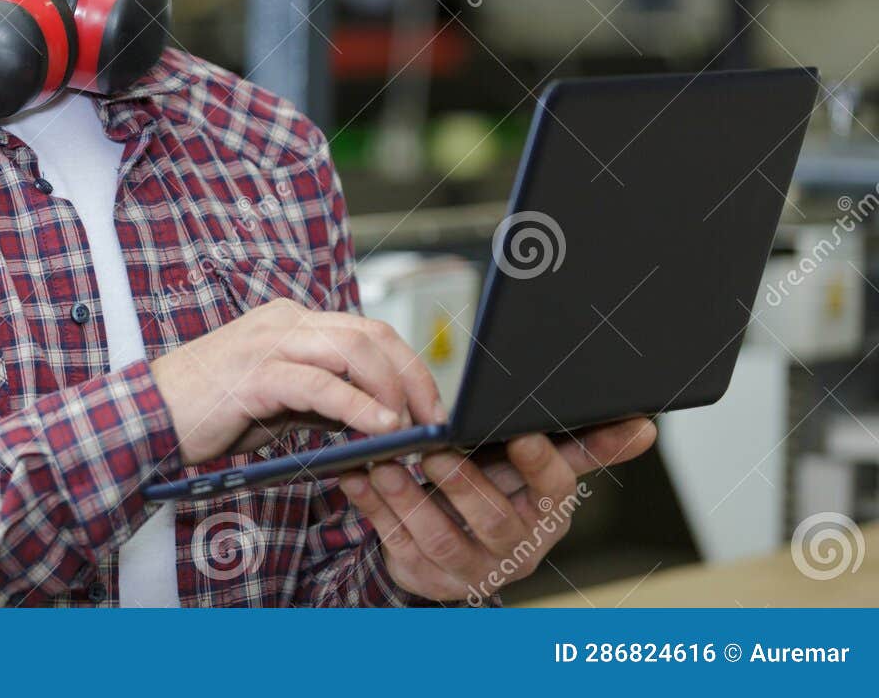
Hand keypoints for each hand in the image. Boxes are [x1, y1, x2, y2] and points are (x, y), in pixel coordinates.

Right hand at [149, 298, 445, 467]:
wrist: (148, 417)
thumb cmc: (209, 412)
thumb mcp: (279, 402)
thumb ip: (323, 398)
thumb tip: (377, 416)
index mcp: (291, 321)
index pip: (367, 331)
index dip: (408, 366)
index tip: (431, 406)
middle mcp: (285, 321)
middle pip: (371, 335)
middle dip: (413, 377)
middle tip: (434, 419)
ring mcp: (269, 342)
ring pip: (353, 350)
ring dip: (392, 390)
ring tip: (412, 428)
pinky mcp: (255, 374)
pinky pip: (320, 384)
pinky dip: (357, 404)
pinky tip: (380, 427)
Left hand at [339, 416, 657, 601]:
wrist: (457, 548)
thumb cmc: (501, 492)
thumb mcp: (537, 470)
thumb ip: (581, 445)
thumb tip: (646, 426)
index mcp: (547, 516)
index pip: (554, 491)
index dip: (541, 465)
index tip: (524, 436)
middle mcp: (513, 549)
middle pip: (492, 519)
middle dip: (462, 484)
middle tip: (435, 449)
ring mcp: (467, 568)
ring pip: (437, 536)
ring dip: (406, 497)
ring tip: (383, 462)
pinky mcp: (422, 574)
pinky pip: (392, 540)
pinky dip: (370, 506)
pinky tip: (352, 475)